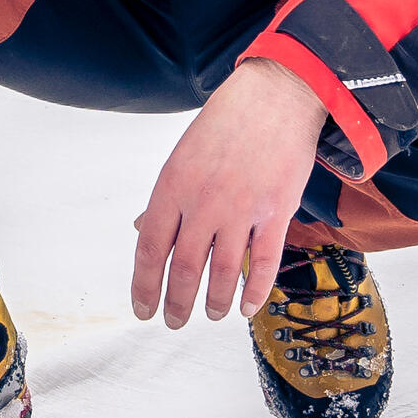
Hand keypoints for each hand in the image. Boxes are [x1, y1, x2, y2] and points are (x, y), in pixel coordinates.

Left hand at [129, 56, 327, 327]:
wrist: (276, 96)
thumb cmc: (226, 122)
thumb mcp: (182, 156)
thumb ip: (166, 199)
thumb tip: (142, 231)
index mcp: (172, 186)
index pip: (150, 248)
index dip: (144, 285)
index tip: (142, 308)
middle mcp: (203, 202)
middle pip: (184, 267)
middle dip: (176, 302)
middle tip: (173, 321)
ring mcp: (241, 209)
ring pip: (223, 271)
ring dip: (214, 301)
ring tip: (210, 315)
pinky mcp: (276, 212)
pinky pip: (264, 262)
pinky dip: (255, 290)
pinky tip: (246, 307)